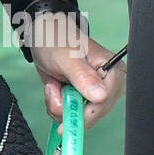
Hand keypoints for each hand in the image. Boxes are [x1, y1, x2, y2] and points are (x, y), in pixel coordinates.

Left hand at [29, 13, 125, 130]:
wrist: (41, 37)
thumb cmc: (56, 39)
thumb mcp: (66, 56)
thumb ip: (83, 76)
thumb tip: (101, 97)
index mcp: (112, 70)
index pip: (106, 100)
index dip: (87, 110)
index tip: (65, 108)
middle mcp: (109, 84)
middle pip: (96, 113)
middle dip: (70, 107)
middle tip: (53, 89)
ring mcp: (96, 93)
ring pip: (83, 117)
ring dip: (61, 107)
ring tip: (52, 86)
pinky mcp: (84, 99)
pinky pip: (73, 116)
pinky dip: (59, 107)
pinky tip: (55, 90)